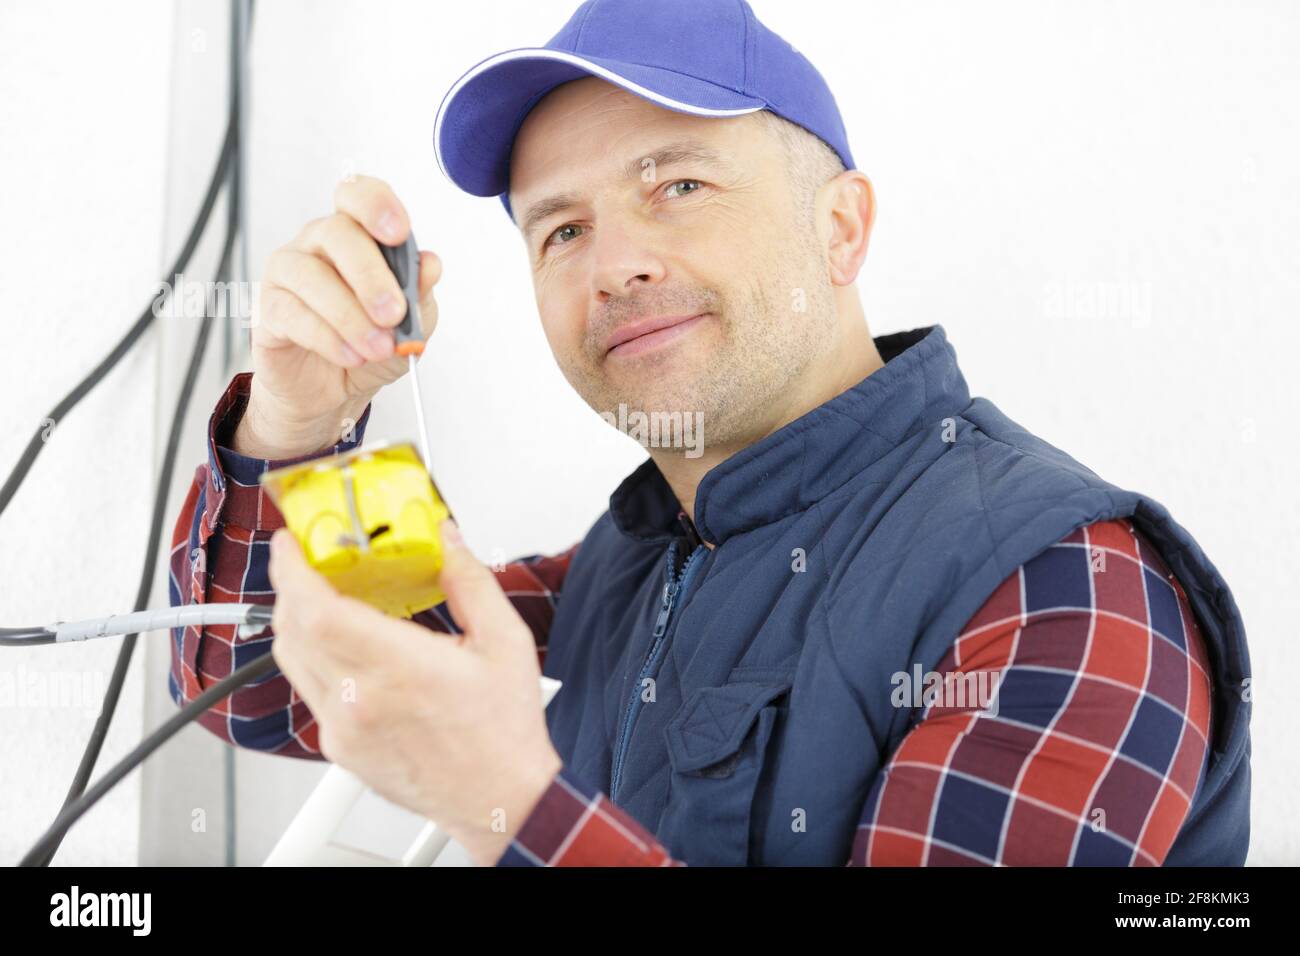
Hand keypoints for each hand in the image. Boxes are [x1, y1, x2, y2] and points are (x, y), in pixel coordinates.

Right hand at [240, 175, 442, 456]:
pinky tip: (351, 355)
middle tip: (394, 314)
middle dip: (370, 275)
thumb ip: (420, 291)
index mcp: (357, 233)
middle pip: (337, 233)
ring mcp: (289, 272)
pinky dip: (328, 338)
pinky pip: (293, 313)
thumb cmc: (373, 343)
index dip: (376, 205)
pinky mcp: (269, 308)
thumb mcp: (412, 321)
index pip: (358, 195)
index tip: (399, 234)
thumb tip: (430, 263)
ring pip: (312, 276)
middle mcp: (318, 243)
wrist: (337, 389)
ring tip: (378, 348)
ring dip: (351, 316)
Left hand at [266, 518, 562, 865]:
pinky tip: (346, 646)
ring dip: (299, 621)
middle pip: (293, 631)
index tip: (291, 545)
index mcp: (399, 669)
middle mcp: (359, 700)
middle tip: (308, 560)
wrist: (498, 799)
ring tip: (324, 597)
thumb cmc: (503, 730)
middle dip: (292, 586)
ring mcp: (343, 728)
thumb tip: (448, 540)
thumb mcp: (504, 642)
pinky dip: (315, 657)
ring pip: (293, 660)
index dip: (293, 572)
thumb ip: (471, 582)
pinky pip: (310, 690)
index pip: (317, 613)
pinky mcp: (339, 747)